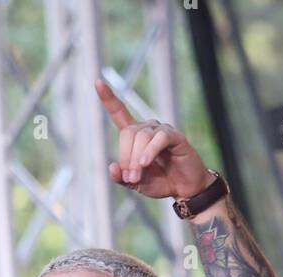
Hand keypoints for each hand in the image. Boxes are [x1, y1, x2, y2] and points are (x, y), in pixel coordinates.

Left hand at [95, 78, 213, 201]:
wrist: (184, 188)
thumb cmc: (161, 181)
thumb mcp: (136, 183)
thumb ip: (122, 177)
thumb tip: (112, 167)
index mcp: (135, 136)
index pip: (120, 113)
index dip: (109, 99)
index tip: (98, 82)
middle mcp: (147, 128)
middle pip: (128, 133)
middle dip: (125, 157)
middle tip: (130, 177)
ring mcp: (161, 130)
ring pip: (141, 137)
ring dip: (136, 160)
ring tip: (137, 177)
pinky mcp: (175, 136)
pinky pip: (159, 138)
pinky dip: (150, 151)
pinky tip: (145, 162)